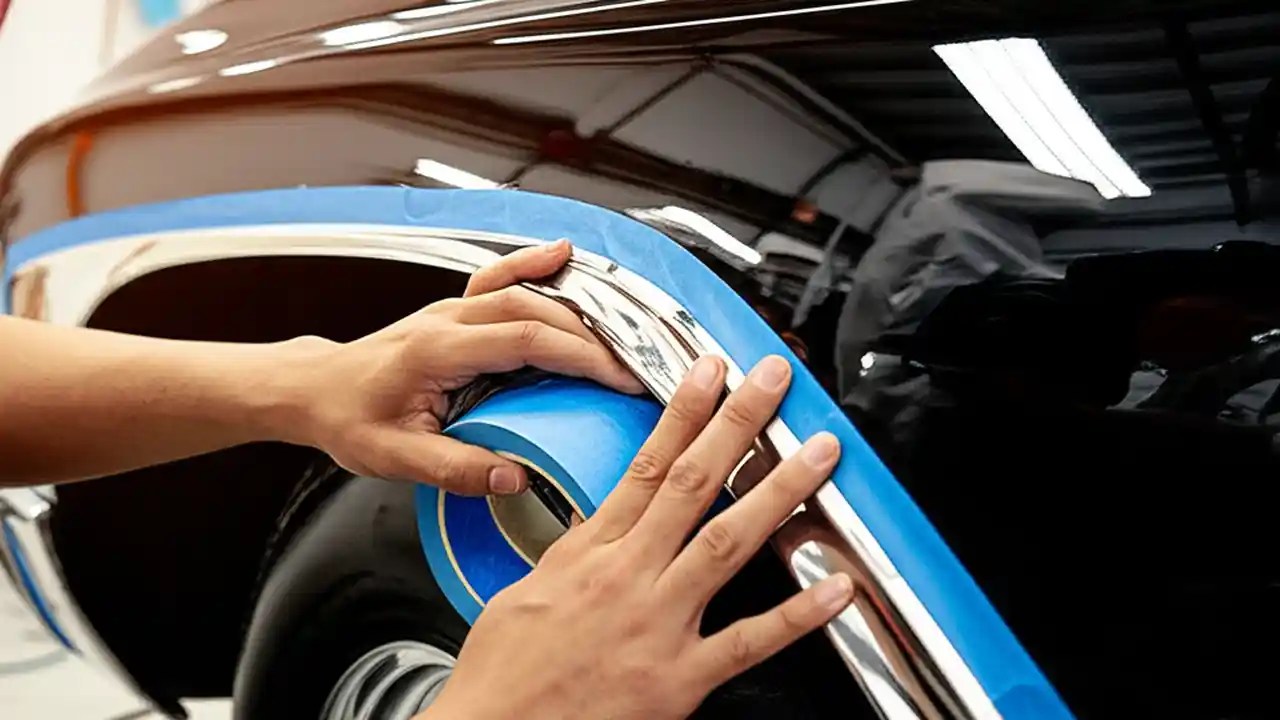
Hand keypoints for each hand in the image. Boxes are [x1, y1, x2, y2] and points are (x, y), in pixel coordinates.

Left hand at [298, 240, 642, 494]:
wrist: (315, 389)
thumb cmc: (348, 418)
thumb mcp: (394, 458)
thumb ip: (454, 469)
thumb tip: (514, 475)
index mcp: (437, 350)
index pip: (525, 339)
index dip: (580, 356)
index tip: (619, 379)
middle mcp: (447, 318)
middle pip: (537, 310)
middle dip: (594, 338)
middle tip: (635, 370)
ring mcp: (451, 309)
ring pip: (526, 292)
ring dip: (578, 311)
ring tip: (623, 336)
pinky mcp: (455, 311)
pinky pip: (501, 278)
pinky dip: (534, 264)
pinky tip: (563, 254)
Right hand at [421, 355, 852, 719]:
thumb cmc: (504, 672)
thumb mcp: (527, 589)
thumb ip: (576, 552)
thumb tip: (599, 522)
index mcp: (590, 552)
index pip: (647, 464)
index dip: (685, 411)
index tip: (710, 372)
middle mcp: (629, 576)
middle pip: (693, 482)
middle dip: (738, 423)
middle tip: (774, 382)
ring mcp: (659, 623)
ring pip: (728, 542)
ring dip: (779, 491)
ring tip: (818, 453)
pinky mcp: (678, 678)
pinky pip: (749, 641)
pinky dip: (797, 614)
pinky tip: (835, 585)